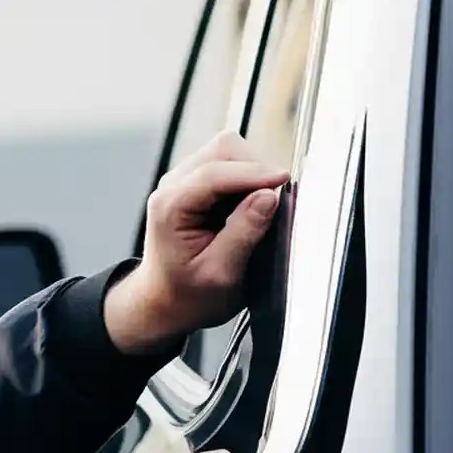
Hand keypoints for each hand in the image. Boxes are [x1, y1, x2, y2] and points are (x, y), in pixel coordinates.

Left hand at [105, 131, 288, 354]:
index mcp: (171, 206)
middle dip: (254, 170)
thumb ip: (244, 233)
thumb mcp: (221, 273)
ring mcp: (185, 181)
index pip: (215, 174)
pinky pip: (230, 166)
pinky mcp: (199, 185)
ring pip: (229, 153)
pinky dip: (247, 181)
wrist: (166, 302)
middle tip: (271, 203)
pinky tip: (247, 209)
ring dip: (252, 175)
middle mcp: (174, 186)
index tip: (285, 179)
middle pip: (223, 150)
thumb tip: (269, 196)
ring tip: (256, 211)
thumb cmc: (189, 295)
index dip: (254, 173)